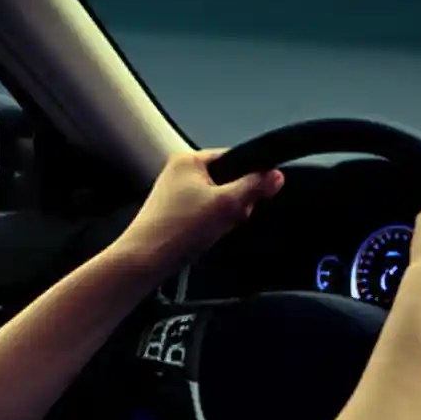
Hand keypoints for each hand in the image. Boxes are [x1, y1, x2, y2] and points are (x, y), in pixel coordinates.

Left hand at [114, 149, 284, 272]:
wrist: (143, 261)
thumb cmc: (180, 228)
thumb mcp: (226, 205)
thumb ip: (254, 187)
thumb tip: (277, 175)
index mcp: (190, 159)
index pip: (235, 158)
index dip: (251, 177)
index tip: (256, 196)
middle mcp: (180, 171)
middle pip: (229, 180)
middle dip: (236, 201)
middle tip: (230, 217)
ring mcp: (175, 193)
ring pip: (219, 199)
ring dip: (225, 215)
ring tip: (214, 229)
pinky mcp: (174, 213)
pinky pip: (206, 213)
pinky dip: (212, 224)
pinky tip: (205, 236)